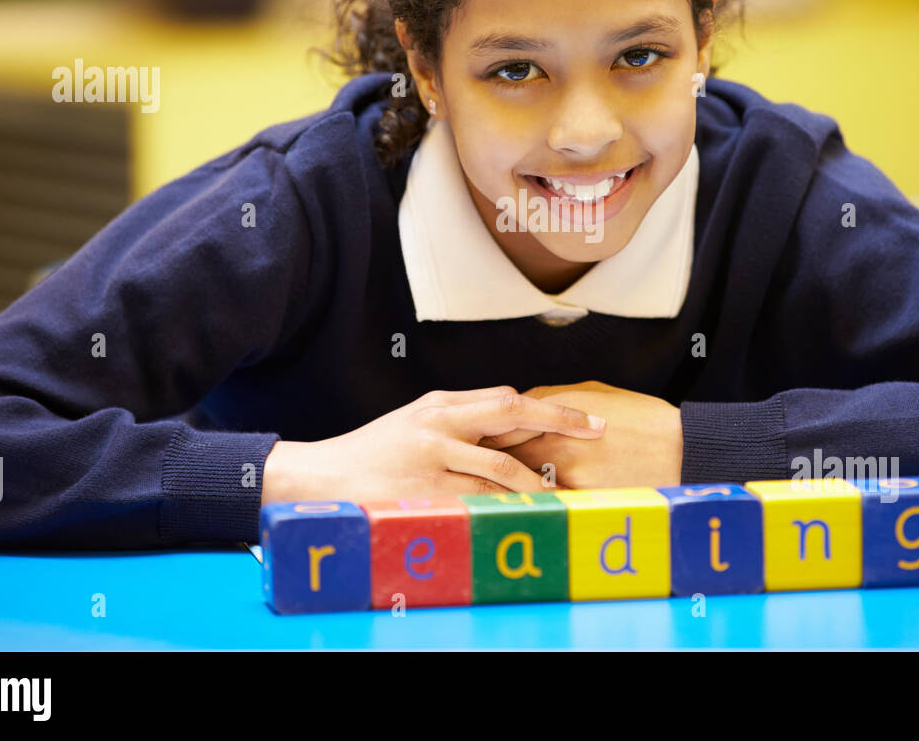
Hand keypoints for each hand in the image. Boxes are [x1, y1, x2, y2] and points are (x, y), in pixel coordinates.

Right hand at [260, 386, 605, 504]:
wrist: (321, 477)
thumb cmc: (374, 453)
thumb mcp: (417, 424)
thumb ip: (461, 423)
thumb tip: (512, 428)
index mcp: (441, 405)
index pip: (507, 400)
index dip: (551, 411)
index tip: (588, 420)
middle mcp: (439, 424)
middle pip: (511, 417)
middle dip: (559, 425)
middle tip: (596, 434)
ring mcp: (431, 457)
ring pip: (499, 469)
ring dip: (533, 485)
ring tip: (558, 497)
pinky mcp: (423, 491)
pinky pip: (475, 503)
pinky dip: (502, 510)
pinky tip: (521, 517)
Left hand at [487, 381, 682, 489]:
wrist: (681, 450)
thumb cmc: (641, 418)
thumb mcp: (595, 392)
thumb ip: (552, 397)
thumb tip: (522, 403)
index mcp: (559, 417)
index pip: (504, 426)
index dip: (488, 432)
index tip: (480, 436)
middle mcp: (559, 448)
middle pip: (505, 456)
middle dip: (491, 458)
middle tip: (478, 460)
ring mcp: (569, 478)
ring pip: (522, 483)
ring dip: (509, 483)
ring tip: (496, 483)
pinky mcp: (583, 502)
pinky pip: (546, 502)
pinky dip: (535, 500)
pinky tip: (529, 501)